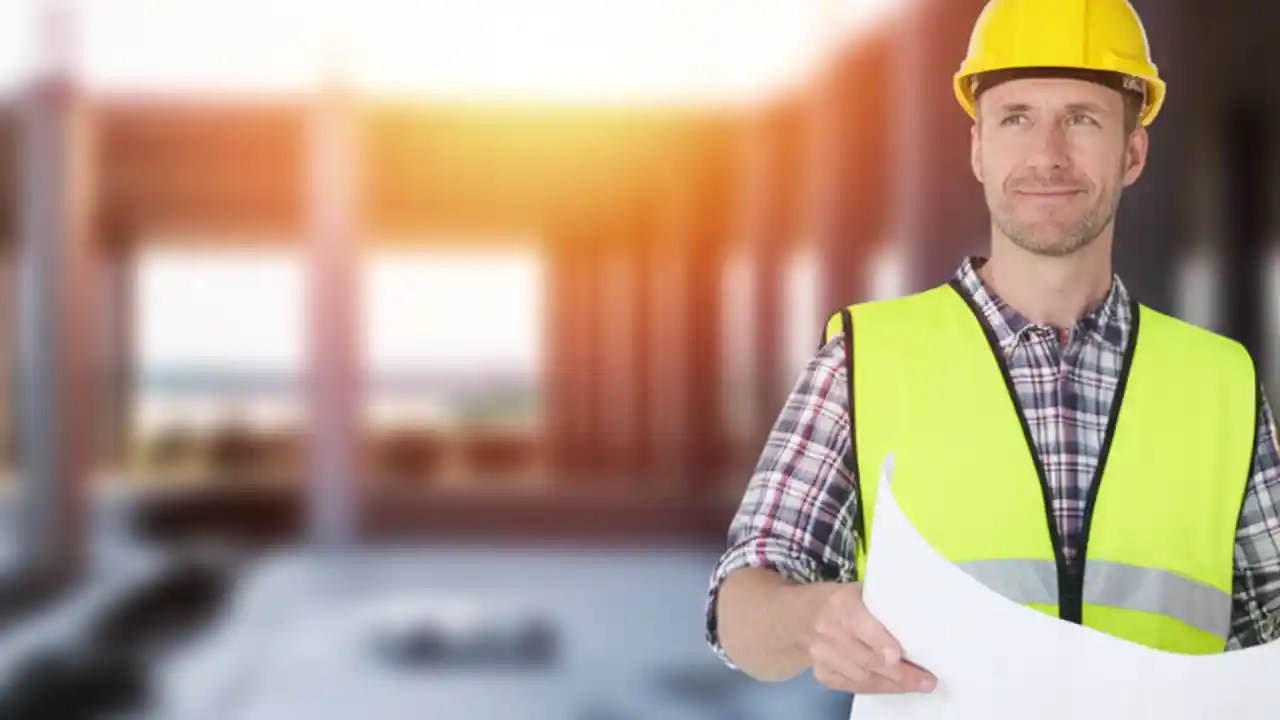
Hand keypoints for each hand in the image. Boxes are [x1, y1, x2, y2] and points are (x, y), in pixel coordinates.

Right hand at [807, 582, 937, 693]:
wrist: (798, 617)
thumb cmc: (837, 601)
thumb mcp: (856, 591)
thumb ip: (880, 603)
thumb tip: (916, 618)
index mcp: (840, 604)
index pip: (860, 625)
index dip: (878, 641)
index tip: (897, 655)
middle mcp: (828, 632)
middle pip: (866, 659)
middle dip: (899, 673)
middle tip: (927, 680)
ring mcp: (822, 657)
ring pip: (862, 678)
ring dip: (892, 684)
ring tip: (917, 685)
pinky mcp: (822, 674)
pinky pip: (854, 687)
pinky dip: (876, 688)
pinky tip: (894, 686)